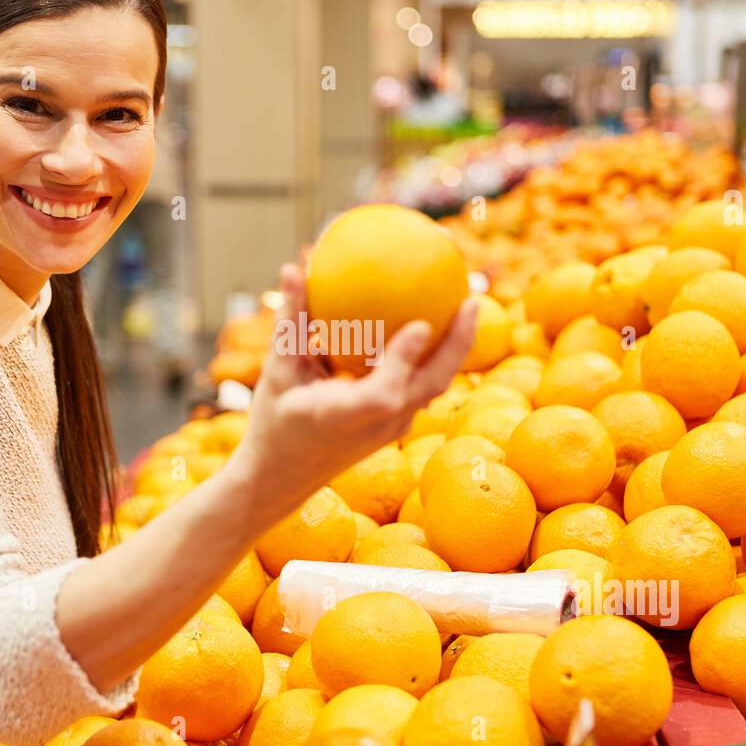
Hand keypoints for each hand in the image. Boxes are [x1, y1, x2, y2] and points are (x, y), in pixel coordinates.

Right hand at [229, 263, 477, 517]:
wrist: (284, 477)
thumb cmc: (275, 422)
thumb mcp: (277, 371)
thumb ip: (291, 322)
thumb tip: (290, 268)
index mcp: (344, 413)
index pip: (384, 392)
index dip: (404, 359)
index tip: (420, 325)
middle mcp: (378, 423)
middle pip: (432, 385)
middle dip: (458, 345)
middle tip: (470, 301)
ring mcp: (392, 428)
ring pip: (434, 388)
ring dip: (456, 351)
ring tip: (467, 308)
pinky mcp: (395, 425)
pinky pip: (422, 388)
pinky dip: (435, 359)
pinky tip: (437, 327)